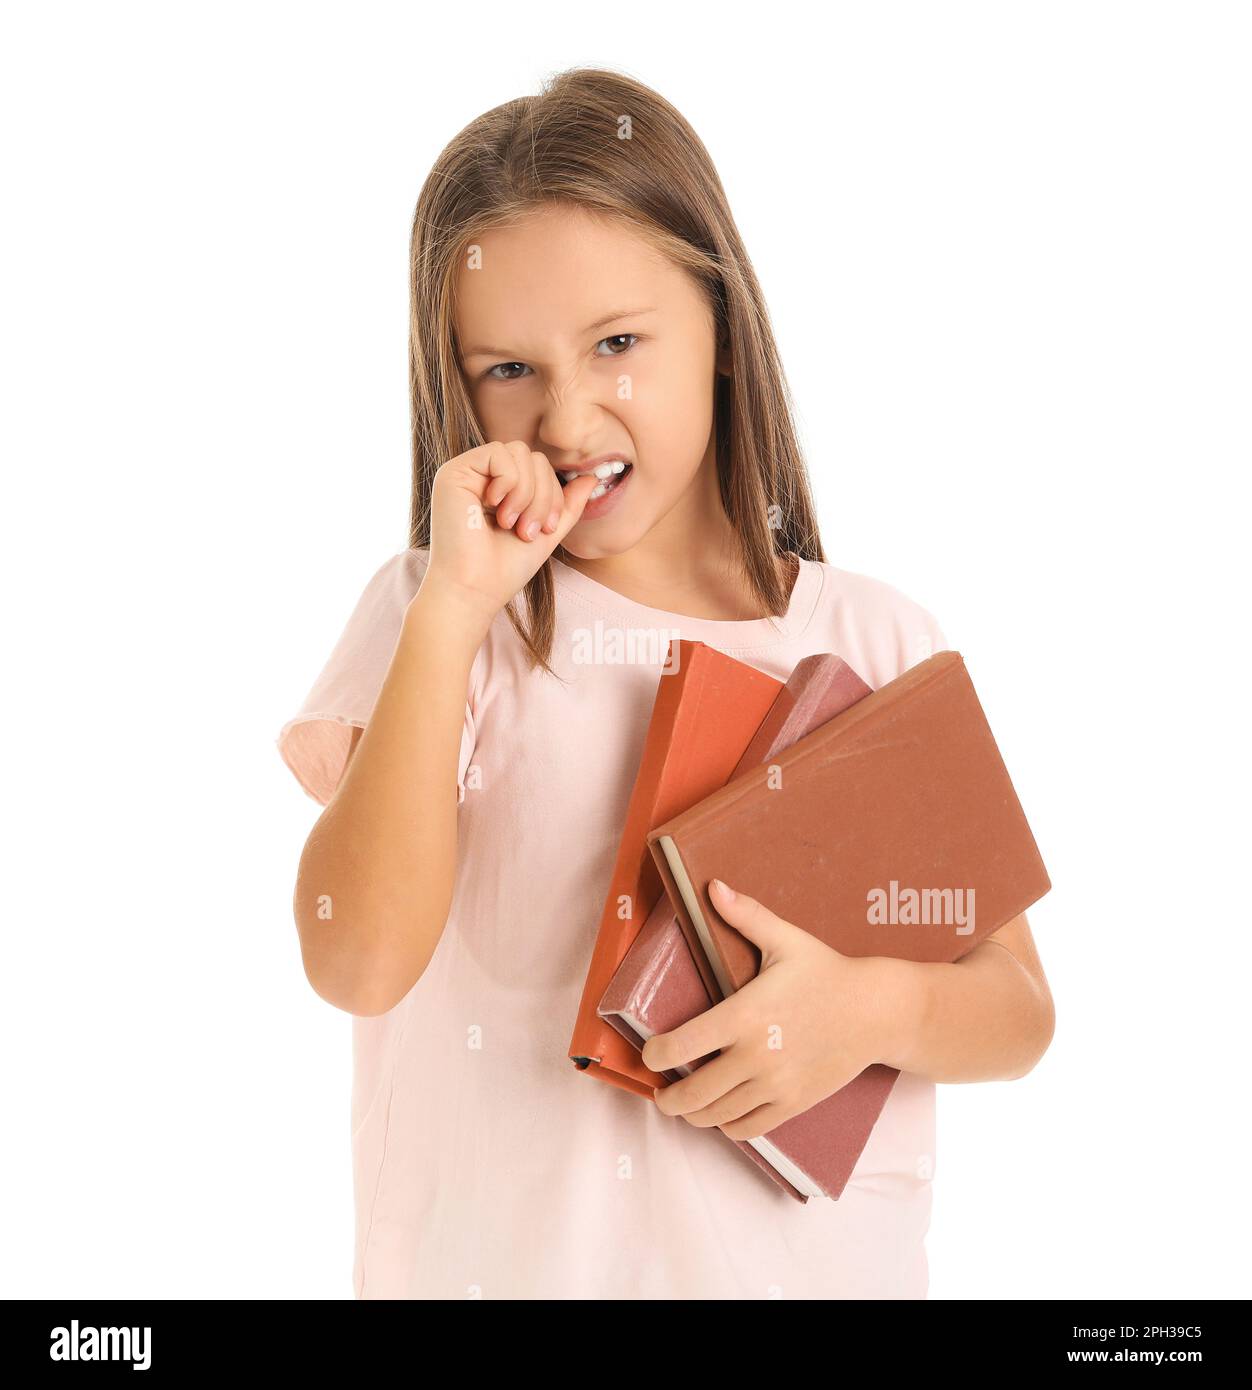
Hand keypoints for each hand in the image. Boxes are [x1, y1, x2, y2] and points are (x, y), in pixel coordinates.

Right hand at [417, 440, 600, 626]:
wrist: (474, 590)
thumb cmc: (505, 569)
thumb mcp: (546, 532)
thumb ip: (566, 505)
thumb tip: (591, 478)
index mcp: (501, 488)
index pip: (539, 467)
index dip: (553, 494)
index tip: (546, 530)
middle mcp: (481, 476)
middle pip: (532, 457)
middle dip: (542, 495)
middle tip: (528, 531)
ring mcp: (466, 472)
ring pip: (519, 452)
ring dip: (526, 493)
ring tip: (511, 524)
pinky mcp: (453, 472)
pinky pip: (498, 453)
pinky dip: (509, 483)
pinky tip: (495, 510)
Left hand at [641, 878, 907, 1140]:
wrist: (876, 1011)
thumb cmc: (826, 972)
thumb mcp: (786, 940)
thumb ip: (746, 916)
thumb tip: (712, 886)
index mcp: (745, 1016)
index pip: (681, 1046)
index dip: (654, 1055)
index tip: (649, 1053)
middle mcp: (756, 1057)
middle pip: (691, 1094)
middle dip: (666, 1097)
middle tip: (659, 1089)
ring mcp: (775, 1086)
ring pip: (715, 1116)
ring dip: (693, 1113)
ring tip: (685, 1100)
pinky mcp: (793, 1104)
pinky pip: (746, 1129)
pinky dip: (726, 1124)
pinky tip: (721, 1110)